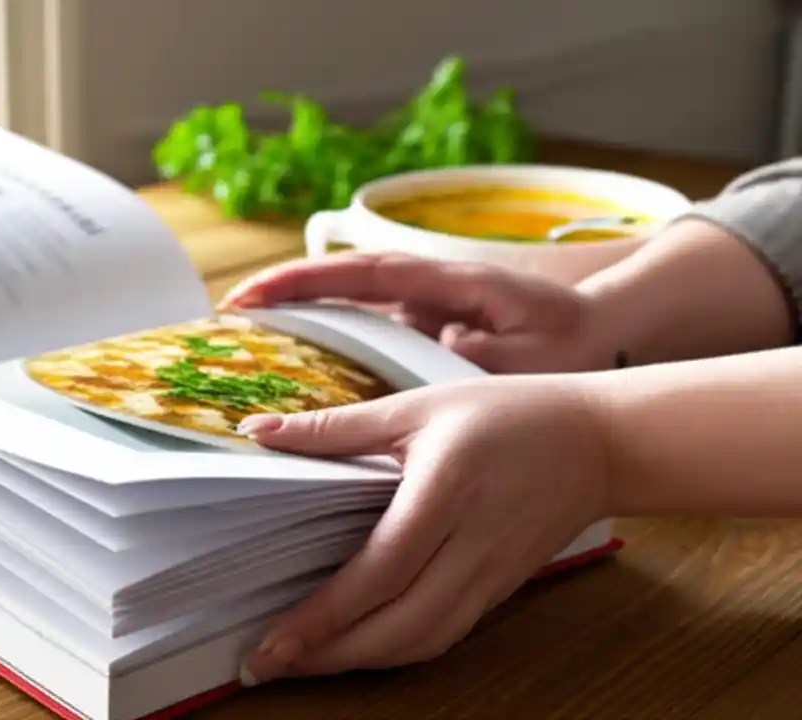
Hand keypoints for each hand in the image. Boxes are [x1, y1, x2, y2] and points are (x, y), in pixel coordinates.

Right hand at [220, 252, 611, 372]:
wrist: (601, 336)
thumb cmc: (566, 343)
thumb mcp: (531, 355)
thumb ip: (485, 352)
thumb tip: (443, 343)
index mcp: (446, 282)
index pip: (362, 272)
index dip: (306, 279)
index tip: (257, 293)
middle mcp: (426, 288)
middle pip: (342, 279)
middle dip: (287, 289)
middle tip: (231, 309)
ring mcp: (422, 308)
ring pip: (349, 302)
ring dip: (301, 311)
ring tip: (247, 330)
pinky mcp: (423, 330)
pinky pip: (366, 329)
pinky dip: (329, 337)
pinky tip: (297, 361)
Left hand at [235, 375, 610, 683]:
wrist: (600, 441)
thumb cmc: (507, 414)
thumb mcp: (417, 406)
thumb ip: (334, 427)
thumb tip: (259, 429)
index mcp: (445, 493)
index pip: (380, 571)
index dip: (325, 614)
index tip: (275, 640)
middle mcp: (471, 545)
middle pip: (400, 624)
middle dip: (331, 654)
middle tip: (271, 664)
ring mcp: (491, 574)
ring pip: (425, 640)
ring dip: (362, 661)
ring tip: (305, 664)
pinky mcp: (501, 589)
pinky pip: (447, 634)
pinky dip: (400, 651)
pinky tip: (360, 649)